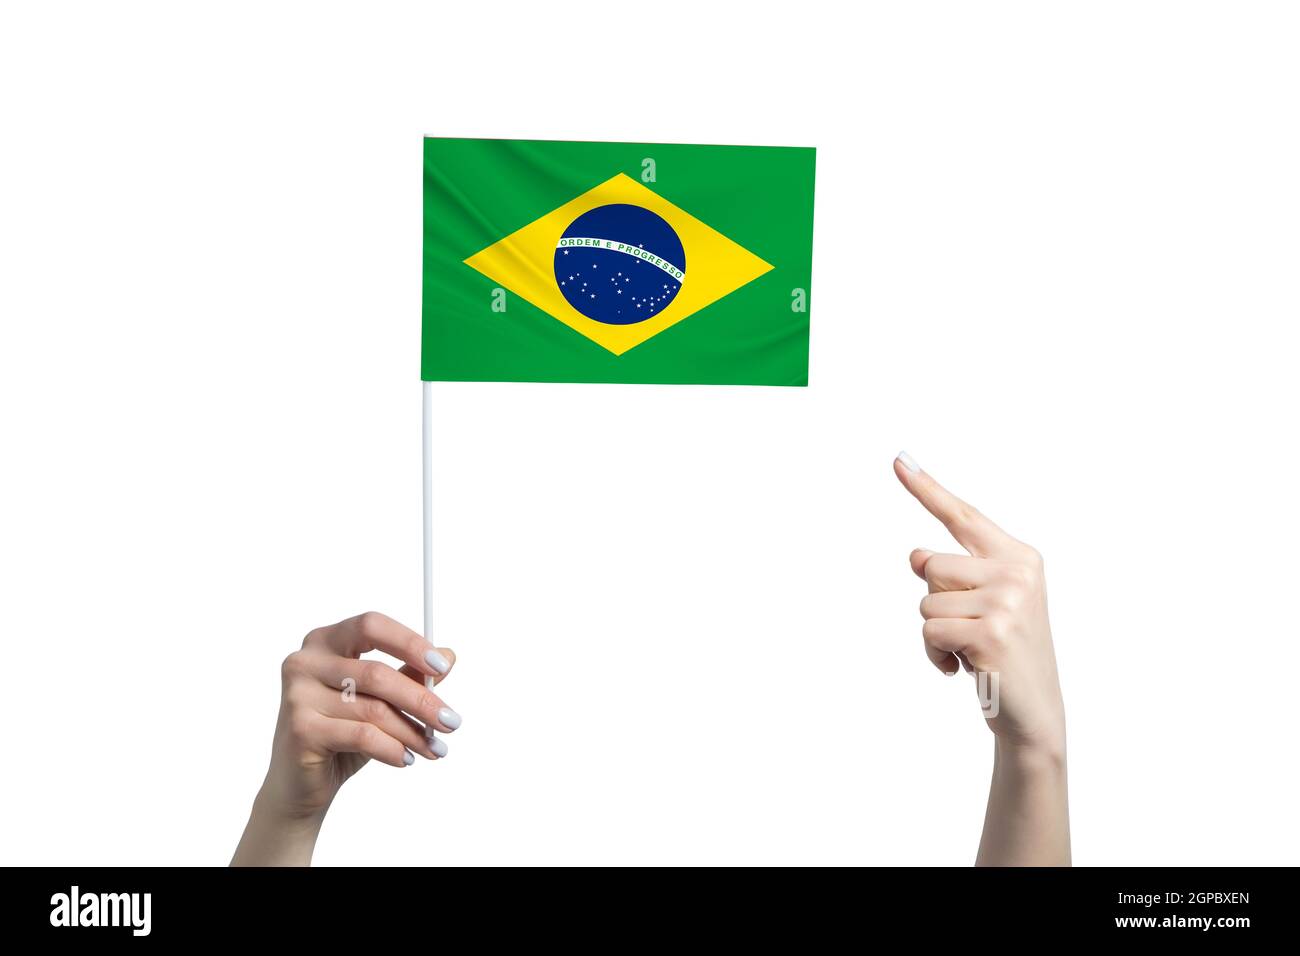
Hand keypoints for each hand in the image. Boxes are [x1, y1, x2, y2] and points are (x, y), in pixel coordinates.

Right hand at [232, 612, 458, 864]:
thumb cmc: (341, 733)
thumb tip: (449, 654)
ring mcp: (298, 695)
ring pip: (373, 710)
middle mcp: (305, 662)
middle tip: (452, 722)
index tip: (442, 666)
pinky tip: (406, 759)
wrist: (299, 783)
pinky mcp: (301, 730)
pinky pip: (362, 736)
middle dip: (421, 700)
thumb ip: (407, 675)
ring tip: (434, 749)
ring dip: (412, 732)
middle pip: (377, 672)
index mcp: (325, 641)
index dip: (409, 643)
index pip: (371, 626)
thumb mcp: (378, 700)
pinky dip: (392, 749)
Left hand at [895, 453, 1063, 753]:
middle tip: (970, 629)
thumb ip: (957, 573)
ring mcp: (1006, 601)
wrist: (1034, 713)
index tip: (897, 460)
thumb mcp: (987, 604)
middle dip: (937, 601)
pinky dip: (935, 656)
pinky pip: (929, 632)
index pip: (963, 516)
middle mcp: (1017, 572)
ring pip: (925, 601)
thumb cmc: (1005, 653)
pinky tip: (963, 669)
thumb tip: (917, 555)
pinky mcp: (990, 632)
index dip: (926, 488)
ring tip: (969, 650)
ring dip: (935, 633)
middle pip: (929, 564)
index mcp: (1019, 557)